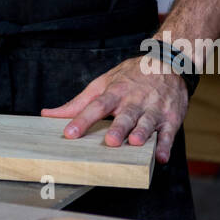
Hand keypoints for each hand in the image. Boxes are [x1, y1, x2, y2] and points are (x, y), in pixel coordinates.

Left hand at [41, 57, 187, 164]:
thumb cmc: (130, 76)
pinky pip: (169, 133)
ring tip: (135, 143)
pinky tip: (161, 157)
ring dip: (142, 133)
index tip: (69, 133)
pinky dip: (166, 145)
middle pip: (125, 115)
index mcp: (115, 91)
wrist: (168, 62)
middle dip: (118, 128)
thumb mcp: (103, 83)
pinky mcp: (171, 118)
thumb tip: (48, 114)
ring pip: (147, 122)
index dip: (83, 120)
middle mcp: (134, 100)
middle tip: (110, 141)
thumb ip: (78, 102)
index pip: (96, 105)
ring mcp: (154, 108)